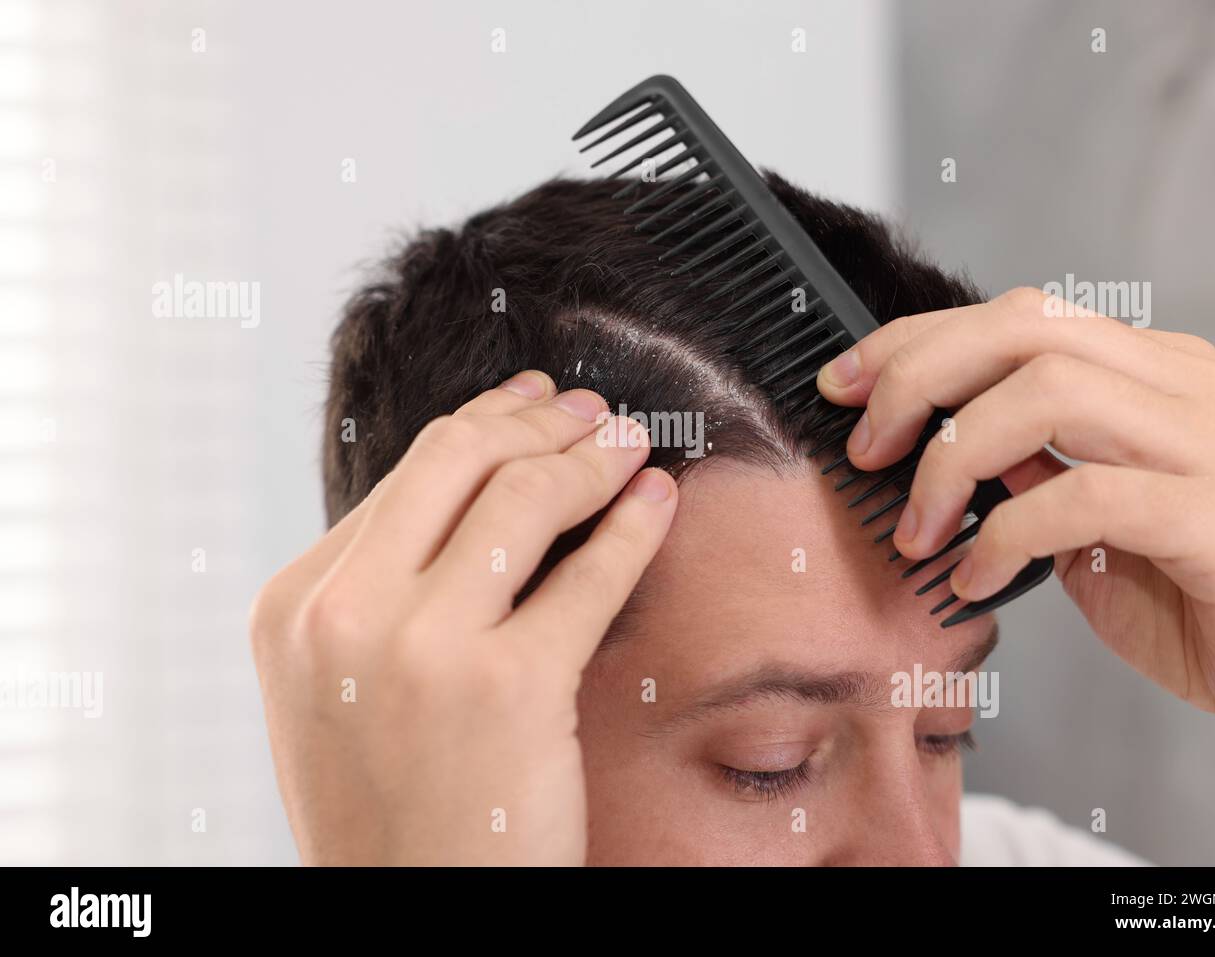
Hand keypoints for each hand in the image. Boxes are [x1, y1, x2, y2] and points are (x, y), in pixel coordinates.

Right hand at [249, 371, 676, 863]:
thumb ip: (381, 592)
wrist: (407, 915)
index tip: (529, 405)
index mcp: (295, 608)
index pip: (406, 476)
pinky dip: (635, 525)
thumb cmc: (388, 810)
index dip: (482, 425)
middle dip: (540, 421)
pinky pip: (591, 575)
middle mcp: (346, 615)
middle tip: (593, 412)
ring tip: (633, 444)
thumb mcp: (339, 691)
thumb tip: (476, 492)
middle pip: (459, 459)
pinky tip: (658, 502)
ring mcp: (424, 648)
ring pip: (526, 498)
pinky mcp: (511, 688)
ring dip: (594, 457)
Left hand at [817, 287, 1214, 751]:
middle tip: (866, 449)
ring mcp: (1211, 444)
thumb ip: (1029, 464)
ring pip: (1050, 392)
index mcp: (1153, 372)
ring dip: (953, 459)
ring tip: (918, 531)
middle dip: (918, 378)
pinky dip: (1006, 535)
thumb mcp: (1090, 517)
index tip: (844, 386)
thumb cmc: (1197, 593)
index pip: (1018, 316)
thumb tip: (932, 438)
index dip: (916, 341)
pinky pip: (1084, 497)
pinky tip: (977, 578)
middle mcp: (1185, 386)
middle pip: (1024, 329)